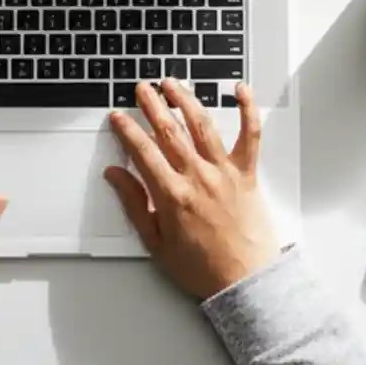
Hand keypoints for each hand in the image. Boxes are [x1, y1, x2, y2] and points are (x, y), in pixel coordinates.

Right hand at [106, 79, 278, 299]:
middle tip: (142, 89)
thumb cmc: (203, 268)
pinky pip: (250, 135)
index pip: (143, 152)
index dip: (127, 130)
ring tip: (172, 83)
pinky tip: (240, 89)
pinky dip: (247, 109)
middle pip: (169, 132)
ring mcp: (225, 173)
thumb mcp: (155, 242)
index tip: (118, 117)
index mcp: (173, 196)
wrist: (245, 280)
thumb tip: (115, 175)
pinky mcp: (247, 174)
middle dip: (152, 106)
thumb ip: (135, 204)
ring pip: (202, 125)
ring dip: (185, 99)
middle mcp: (198, 178)